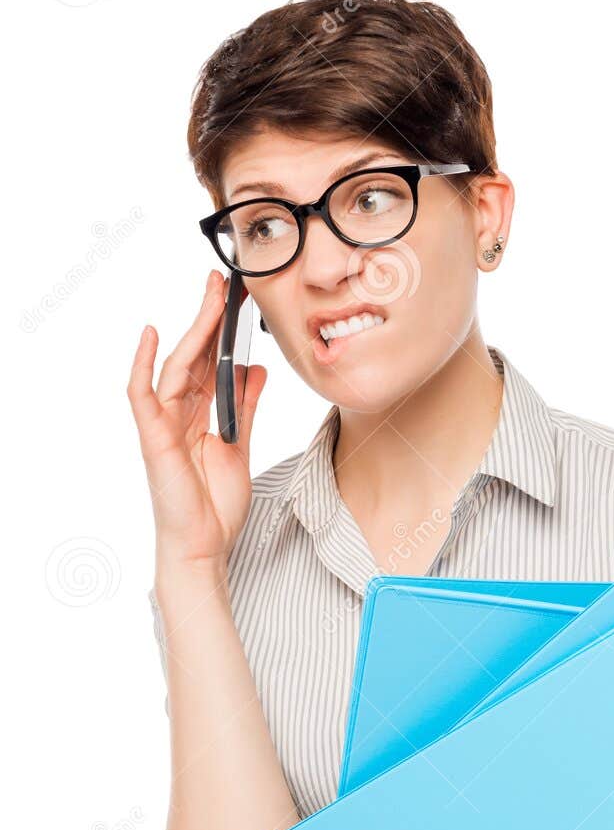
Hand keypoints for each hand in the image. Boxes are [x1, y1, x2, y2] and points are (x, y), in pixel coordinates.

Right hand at [127, 269, 267, 571]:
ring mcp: (163, 425)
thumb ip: (245, 408)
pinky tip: (153, 336)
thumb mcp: (241, 446)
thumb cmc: (216, 506)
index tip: (236, 299)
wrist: (206, 546)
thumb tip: (256, 369)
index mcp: (198, 416)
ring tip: (210, 299)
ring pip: (175, 368)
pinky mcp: (154, 438)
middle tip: (223, 283)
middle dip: (208, 318)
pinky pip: (142, 395)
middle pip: (193, 358)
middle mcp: (178, 415)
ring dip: (192, 331)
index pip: (209, 363)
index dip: (221, 331)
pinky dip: (143, 365)